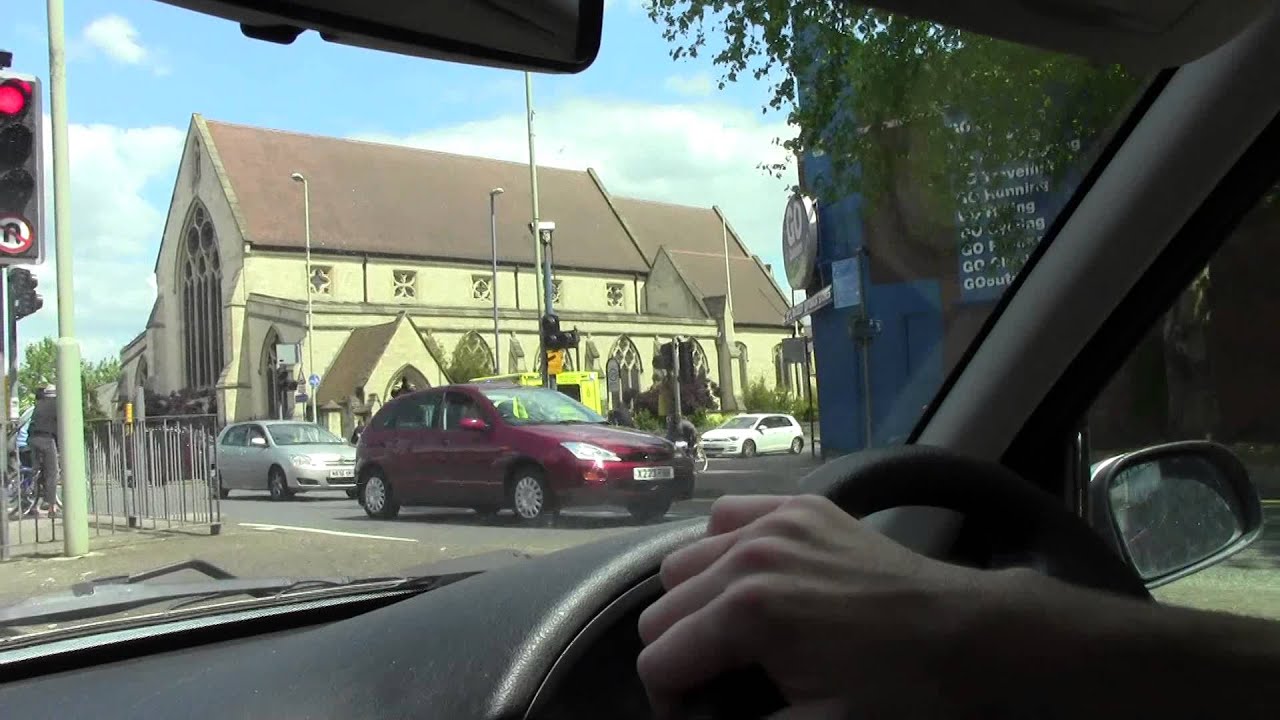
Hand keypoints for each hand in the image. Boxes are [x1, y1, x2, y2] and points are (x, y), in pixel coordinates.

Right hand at [636, 494, 996, 717]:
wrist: (967, 633)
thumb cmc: (900, 690)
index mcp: (749, 611)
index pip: (660, 658)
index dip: (670, 700)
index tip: (698, 716)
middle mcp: (750, 554)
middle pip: (661, 609)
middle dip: (679, 654)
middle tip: (715, 685)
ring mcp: (775, 522)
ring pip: (683, 562)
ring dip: (695, 604)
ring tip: (732, 636)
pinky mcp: (798, 506)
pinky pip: (725, 519)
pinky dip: (721, 550)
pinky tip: (748, 580)